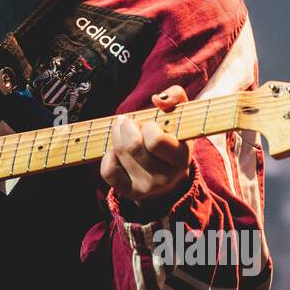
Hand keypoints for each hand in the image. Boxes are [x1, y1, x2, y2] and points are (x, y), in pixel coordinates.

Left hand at [100, 85, 192, 202]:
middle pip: (132, 145)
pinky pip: (108, 170)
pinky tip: (118, 152)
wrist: (168, 173)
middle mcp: (165, 178)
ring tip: (124, 133)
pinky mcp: (128, 192)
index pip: (155, 140)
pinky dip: (109, 156)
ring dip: (117, 136)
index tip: (151, 125)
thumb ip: (175, 96)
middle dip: (127, 126)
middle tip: (131, 124)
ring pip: (119, 152)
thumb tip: (157, 99)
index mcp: (182, 158)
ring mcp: (146, 188)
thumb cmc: (171, 137)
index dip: (148, 127)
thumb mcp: (179, 115)